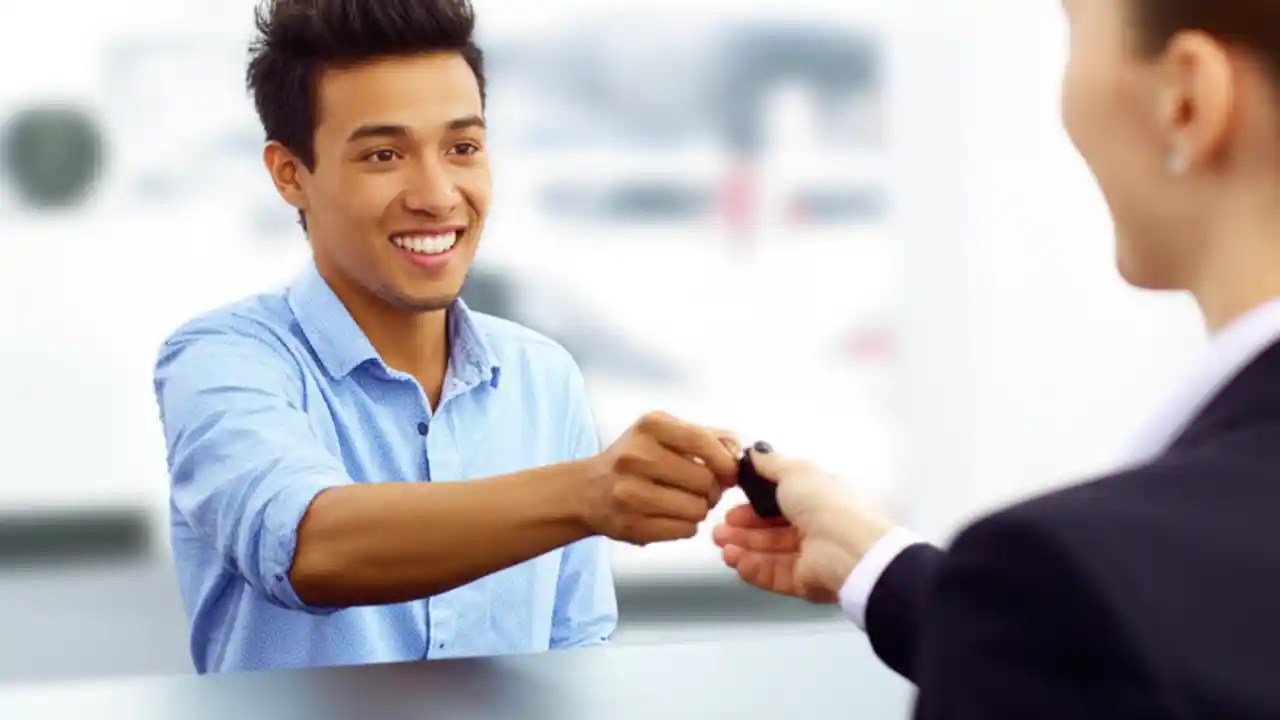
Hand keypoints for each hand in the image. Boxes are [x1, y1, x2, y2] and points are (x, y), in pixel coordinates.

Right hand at [582, 411, 739, 545]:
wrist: (588, 489)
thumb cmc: (636, 458)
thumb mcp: (666, 433)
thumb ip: (709, 436)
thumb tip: (741, 452)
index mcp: (651, 426)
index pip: (705, 443)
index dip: (726, 462)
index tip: (728, 470)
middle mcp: (636, 456)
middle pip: (706, 481)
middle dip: (711, 488)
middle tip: (700, 488)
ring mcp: (629, 492)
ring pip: (698, 509)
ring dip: (699, 509)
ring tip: (683, 500)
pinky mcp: (630, 525)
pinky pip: (685, 530)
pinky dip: (685, 525)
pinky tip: (669, 515)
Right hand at [712, 449, 893, 602]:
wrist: (848, 550)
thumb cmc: (826, 505)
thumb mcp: (794, 472)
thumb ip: (771, 464)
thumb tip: (756, 452)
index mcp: (818, 497)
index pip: (780, 501)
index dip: (754, 502)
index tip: (732, 502)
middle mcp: (815, 526)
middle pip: (771, 529)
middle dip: (743, 528)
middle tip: (720, 528)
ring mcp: (810, 556)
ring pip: (769, 553)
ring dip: (743, 548)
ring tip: (722, 545)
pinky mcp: (804, 581)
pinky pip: (772, 574)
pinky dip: (752, 567)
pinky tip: (735, 559)